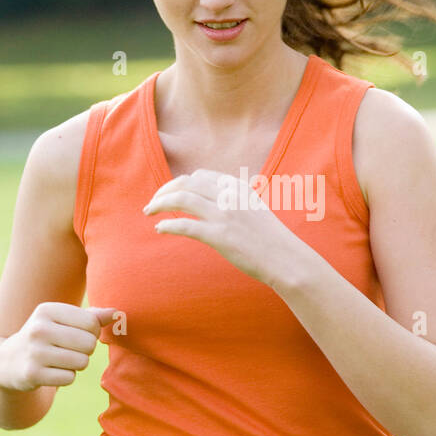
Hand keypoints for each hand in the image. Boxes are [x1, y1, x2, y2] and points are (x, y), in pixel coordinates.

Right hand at [0, 302, 117, 391]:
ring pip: (81, 362)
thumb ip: (92, 316)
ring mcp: (35, 352)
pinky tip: (51, 371)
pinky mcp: (32, 374)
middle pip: (89, 343)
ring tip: (60, 360)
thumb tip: (117, 313)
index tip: (76, 334)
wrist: (9, 361)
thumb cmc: (45, 336)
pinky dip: (65, 377)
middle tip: (69, 349)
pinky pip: (69, 378)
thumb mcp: (62, 320)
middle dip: (86, 350)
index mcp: (47, 310)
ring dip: (77, 364)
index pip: (91, 323)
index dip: (91, 332)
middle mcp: (39, 329)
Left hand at [143, 168, 302, 286]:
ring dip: (160, 203)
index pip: (201, 176)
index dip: (182, 182)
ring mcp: (224, 215)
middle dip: (165, 189)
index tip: (172, 192)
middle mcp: (229, 196)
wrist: (286, 258)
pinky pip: (185, 225)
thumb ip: (237, 201)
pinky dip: (168, 225)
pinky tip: (160, 229)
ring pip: (182, 199)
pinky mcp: (219, 236)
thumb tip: (219, 202)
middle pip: (187, 183)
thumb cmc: (272, 239)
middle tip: (153, 202)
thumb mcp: (256, 209)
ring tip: (149, 211)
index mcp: (238, 188)